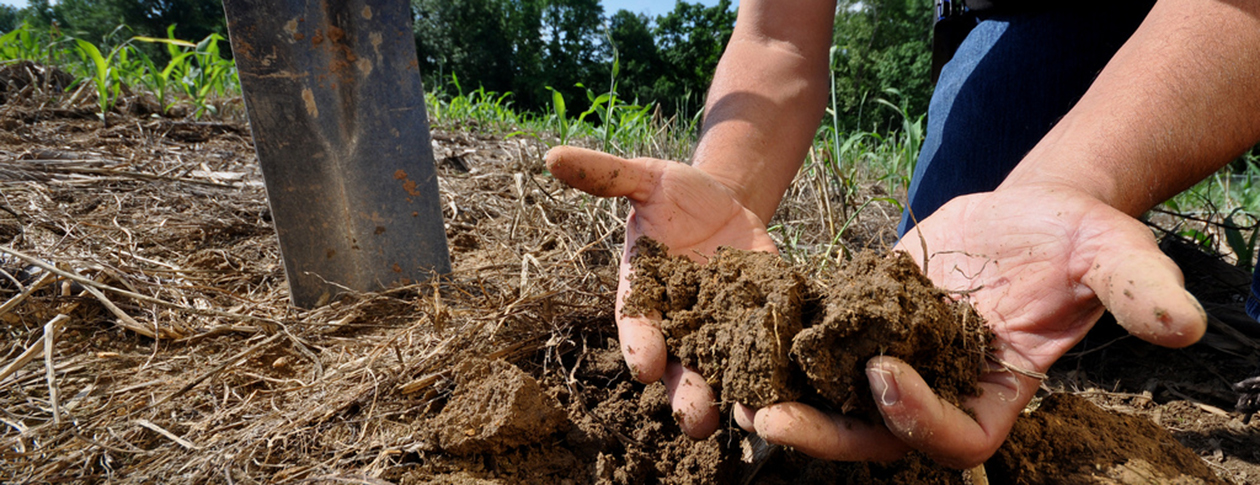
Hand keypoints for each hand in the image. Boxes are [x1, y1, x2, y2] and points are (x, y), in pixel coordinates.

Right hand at [545, 146, 775, 437]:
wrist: (725, 202)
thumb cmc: (675, 195)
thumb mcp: (646, 179)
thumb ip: (607, 176)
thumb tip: (553, 157)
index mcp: (645, 297)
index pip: (637, 329)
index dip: (640, 346)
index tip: (644, 364)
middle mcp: (680, 325)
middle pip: (679, 371)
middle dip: (687, 396)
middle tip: (695, 419)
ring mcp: (721, 330)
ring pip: (722, 376)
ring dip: (733, 400)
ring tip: (745, 419)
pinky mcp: (760, 325)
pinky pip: (766, 356)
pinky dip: (777, 375)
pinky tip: (790, 390)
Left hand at [753, 183, 1206, 466]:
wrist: (1028, 210)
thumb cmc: (1076, 237)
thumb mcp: (1113, 254)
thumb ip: (1136, 288)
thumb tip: (1181, 324)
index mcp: (996, 393)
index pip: (954, 439)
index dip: (915, 419)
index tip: (882, 371)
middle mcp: (940, 389)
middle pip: (879, 438)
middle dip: (827, 434)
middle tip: (768, 421)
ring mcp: (898, 360)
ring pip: (837, 403)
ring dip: (789, 403)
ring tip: (735, 395)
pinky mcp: (863, 324)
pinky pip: (819, 350)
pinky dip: (782, 350)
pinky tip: (737, 337)